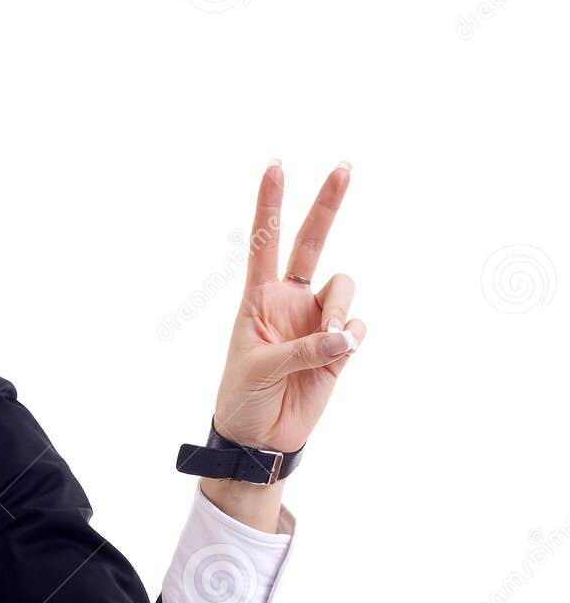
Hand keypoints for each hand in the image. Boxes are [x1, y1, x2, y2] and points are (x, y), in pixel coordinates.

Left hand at [210, 161, 366, 452]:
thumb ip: (303, 349)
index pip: (265, 242)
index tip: (275, 166)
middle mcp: (289, 300)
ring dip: (341, 306)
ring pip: (344, 286)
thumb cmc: (244, 397)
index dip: (270, 205)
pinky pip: (357, 325)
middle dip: (327, 204)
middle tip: (343, 166)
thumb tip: (345, 335)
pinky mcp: (339, 345)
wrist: (261, 437)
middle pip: (312, 242)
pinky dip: (352, 336)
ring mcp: (316, 319)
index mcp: (258, 298)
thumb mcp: (261, 369)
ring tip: (331, 338)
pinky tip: (341, 353)